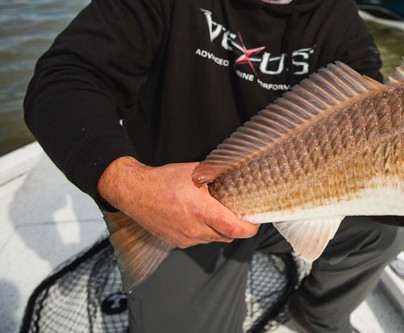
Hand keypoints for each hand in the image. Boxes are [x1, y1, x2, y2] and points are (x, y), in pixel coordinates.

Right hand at [98, 156, 258, 247]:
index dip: (250, 228)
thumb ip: (217, 176)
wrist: (135, 192)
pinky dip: (205, 232)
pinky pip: (199, 241)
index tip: (256, 222)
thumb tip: (235, 174)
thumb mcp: (196, 172)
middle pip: (227, 236)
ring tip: (219, 215)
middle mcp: (195, 229)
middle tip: (241, 216)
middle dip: (237, 228)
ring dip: (220, 230)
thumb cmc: (164, 180)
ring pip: (213, 239)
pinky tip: (201, 219)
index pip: (235, 229)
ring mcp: (185, 238)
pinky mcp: (176, 242)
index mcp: (202, 211)